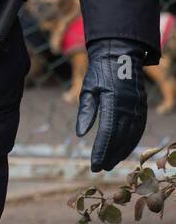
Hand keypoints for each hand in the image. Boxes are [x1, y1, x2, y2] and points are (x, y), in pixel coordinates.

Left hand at [76, 38, 148, 171]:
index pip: (107, 133)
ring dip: (121, 152)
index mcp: (114, 102)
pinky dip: (131, 142)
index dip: (101, 151)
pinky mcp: (142, 108)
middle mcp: (129, 107)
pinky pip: (138, 130)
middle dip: (110, 155)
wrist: (120, 54)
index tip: (94, 164)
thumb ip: (85, 112)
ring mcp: (139, 108)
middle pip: (120, 138)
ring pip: (132, 136)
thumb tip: (81, 135)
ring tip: (110, 163)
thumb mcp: (88, 89)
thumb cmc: (100, 71)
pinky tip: (123, 151)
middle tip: (100, 168)